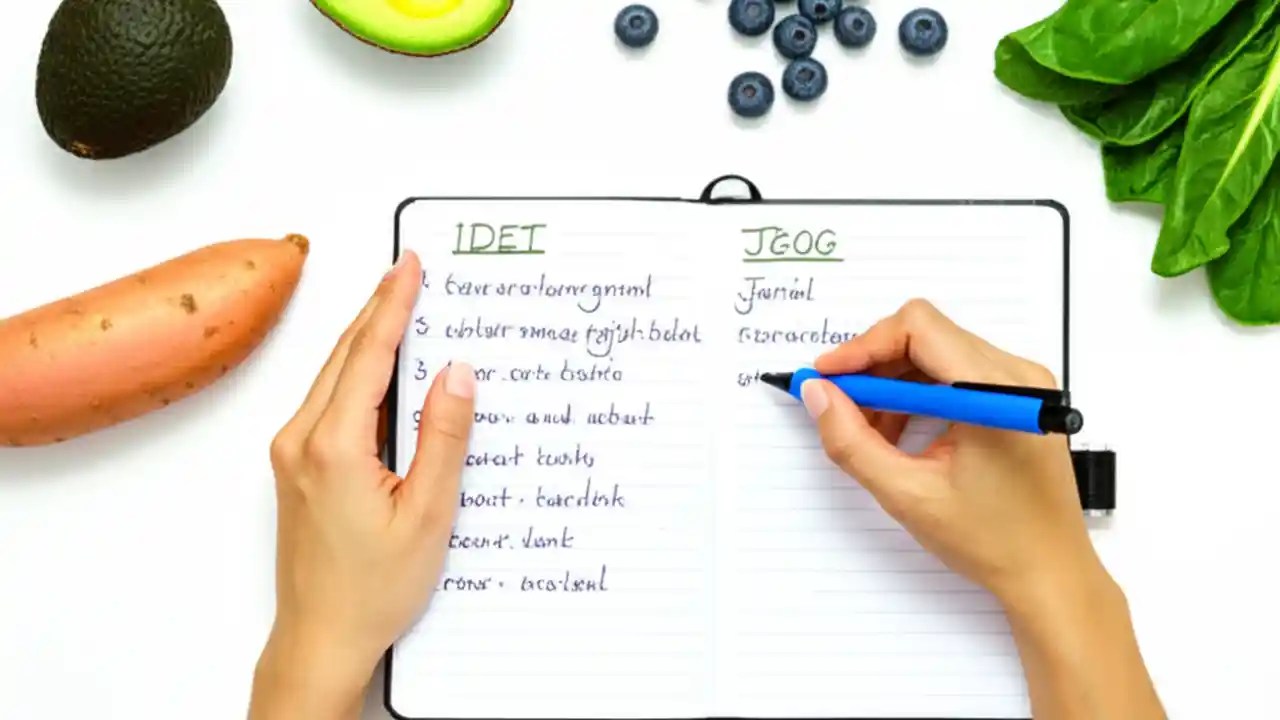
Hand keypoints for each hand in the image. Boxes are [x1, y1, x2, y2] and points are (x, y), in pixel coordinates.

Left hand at [249, 251, 476, 719]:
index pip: (368, 355)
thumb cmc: (371, 590)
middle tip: (411, 273)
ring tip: (402, 308)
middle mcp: (301, 440)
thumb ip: (443, 437)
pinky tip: (380, 369)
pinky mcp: (295, 466)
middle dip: (379, 309)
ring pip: (333, 375)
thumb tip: (457, 373)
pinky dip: (356, 373)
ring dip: (367, 339)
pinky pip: (328, 401)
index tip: (411, 267)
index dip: (394, 305)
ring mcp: (291, 452)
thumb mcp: (427, 513)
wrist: (321, 638)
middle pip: (344, 355)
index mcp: (333, 447)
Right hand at [803, 299, 1163, 719]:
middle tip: (840, 406)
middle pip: (927, 336)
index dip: (865, 345)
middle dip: (874, 367)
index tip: (829, 376)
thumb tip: (818, 395)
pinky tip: (900, 437)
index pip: (920, 328)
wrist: (1050, 574)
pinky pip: (956, 375)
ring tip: (872, 434)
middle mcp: (1018, 377)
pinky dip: (918, 396)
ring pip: (937, 354)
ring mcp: (1022, 386)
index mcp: (998, 393)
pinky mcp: (1017, 400)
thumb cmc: (994, 542)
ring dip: (894, 385)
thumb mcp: (908, 495)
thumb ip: (852, 442)